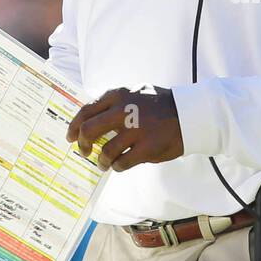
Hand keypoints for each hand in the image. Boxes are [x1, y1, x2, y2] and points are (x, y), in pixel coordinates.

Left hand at [67, 85, 183, 171]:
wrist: (190, 114)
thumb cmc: (161, 105)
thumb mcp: (135, 93)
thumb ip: (114, 103)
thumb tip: (90, 119)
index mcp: (119, 96)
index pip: (86, 111)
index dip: (74, 127)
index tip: (71, 137)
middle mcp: (124, 111)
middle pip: (89, 130)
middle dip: (83, 145)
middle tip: (84, 152)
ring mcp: (136, 130)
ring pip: (106, 151)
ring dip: (102, 160)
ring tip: (105, 163)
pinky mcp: (147, 148)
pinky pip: (122, 163)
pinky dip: (118, 166)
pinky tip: (121, 165)